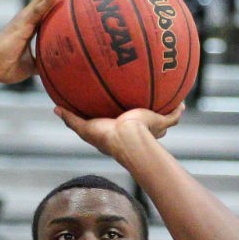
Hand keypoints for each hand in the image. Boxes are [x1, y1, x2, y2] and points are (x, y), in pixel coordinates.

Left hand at [54, 104, 184, 157]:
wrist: (128, 139)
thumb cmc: (107, 137)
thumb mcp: (85, 127)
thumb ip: (72, 119)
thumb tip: (55, 109)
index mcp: (123, 132)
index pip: (124, 126)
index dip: (123, 121)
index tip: (121, 112)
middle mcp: (139, 132)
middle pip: (145, 124)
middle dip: (148, 117)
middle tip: (147, 105)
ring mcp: (152, 129)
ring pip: (162, 121)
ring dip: (165, 112)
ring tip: (169, 100)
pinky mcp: (161, 122)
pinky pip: (173, 115)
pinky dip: (178, 109)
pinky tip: (182, 101)